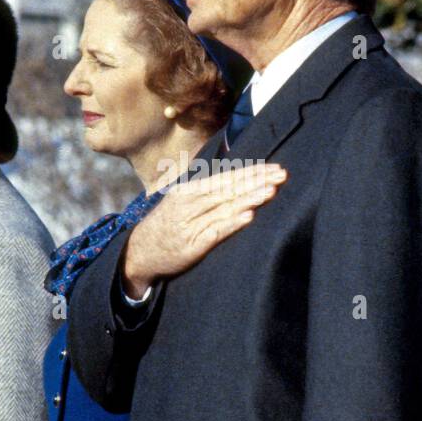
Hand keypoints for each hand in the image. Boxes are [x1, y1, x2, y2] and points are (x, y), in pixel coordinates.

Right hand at [120, 163, 287, 296]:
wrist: (139, 252)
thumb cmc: (167, 226)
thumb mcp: (182, 203)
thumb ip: (207, 193)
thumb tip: (238, 180)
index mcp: (189, 191)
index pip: (226, 178)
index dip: (251, 172)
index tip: (275, 168)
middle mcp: (189, 203)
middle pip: (229, 189)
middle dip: (257, 181)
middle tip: (282, 174)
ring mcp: (190, 224)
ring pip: (224, 207)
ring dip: (249, 198)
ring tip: (271, 191)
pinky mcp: (192, 245)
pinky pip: (215, 232)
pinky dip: (231, 223)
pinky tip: (248, 217)